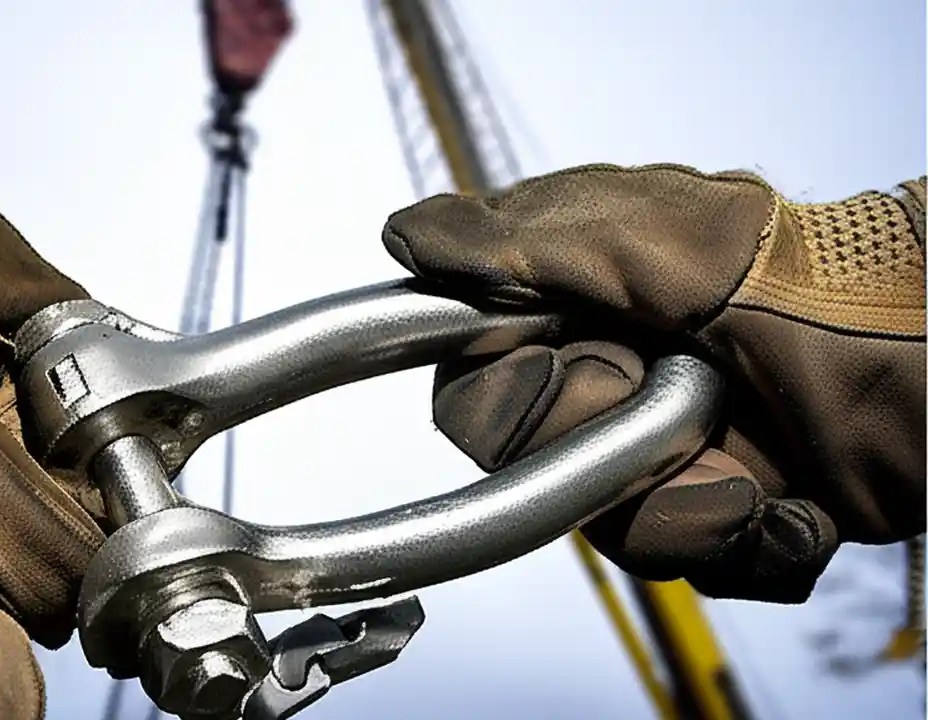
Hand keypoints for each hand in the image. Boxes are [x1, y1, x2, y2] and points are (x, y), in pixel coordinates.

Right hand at [382, 164, 924, 602]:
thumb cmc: (824, 286)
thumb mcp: (669, 242)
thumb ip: (528, 240)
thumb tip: (409, 231)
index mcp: (583, 308)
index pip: (474, 379)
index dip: (519, 397)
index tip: (579, 372)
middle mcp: (614, 381)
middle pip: (534, 467)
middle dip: (612, 451)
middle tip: (686, 397)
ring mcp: (665, 449)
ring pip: (611, 530)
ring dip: (688, 507)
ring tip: (757, 471)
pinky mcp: (719, 508)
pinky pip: (688, 564)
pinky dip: (746, 546)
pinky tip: (788, 504)